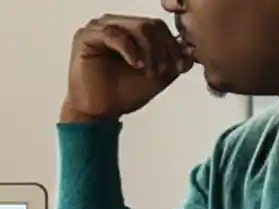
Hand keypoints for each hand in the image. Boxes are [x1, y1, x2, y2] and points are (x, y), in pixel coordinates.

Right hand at [61, 15, 193, 122]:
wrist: (98, 114)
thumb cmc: (121, 95)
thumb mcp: (157, 76)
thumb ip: (174, 61)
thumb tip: (191, 50)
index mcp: (129, 29)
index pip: (158, 26)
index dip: (173, 44)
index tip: (180, 66)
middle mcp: (114, 24)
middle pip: (150, 25)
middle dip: (162, 50)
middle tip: (163, 71)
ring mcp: (99, 28)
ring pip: (136, 28)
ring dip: (149, 51)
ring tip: (150, 72)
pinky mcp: (86, 36)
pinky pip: (115, 34)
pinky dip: (130, 50)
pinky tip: (136, 65)